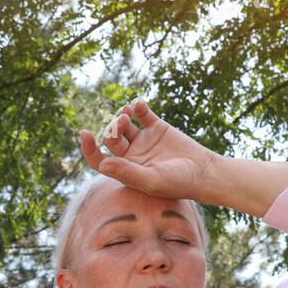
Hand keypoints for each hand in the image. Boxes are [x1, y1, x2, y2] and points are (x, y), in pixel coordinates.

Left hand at [78, 98, 222, 201]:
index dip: (89, 148)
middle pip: (111, 138)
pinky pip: (142, 113)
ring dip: (121, 115)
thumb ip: (127, 172)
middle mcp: (132, 155)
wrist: (203, 172)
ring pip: (124, 123)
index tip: (85, 133)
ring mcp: (144, 140)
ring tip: (128, 111)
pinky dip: (138, 106)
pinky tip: (138, 104)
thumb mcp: (151, 180)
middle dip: (112, 128)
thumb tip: (102, 163)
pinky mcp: (157, 128)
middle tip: (123, 121)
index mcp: (126, 170)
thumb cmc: (177, 183)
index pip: (99, 159)